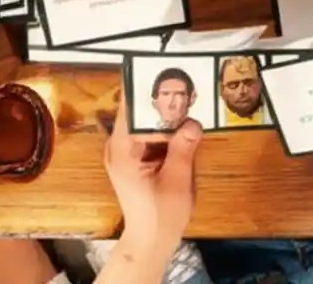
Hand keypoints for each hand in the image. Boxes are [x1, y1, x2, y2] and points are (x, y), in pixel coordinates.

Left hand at [104, 92, 201, 256]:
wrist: (151, 240)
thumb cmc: (161, 214)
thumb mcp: (177, 180)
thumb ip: (183, 148)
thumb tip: (194, 121)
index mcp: (122, 150)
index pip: (129, 108)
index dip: (145, 89)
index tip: (164, 73)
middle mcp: (118, 146)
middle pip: (138, 113)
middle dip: (163, 101)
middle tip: (187, 85)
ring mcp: (125, 152)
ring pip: (146, 123)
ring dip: (167, 116)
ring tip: (190, 99)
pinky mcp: (135, 158)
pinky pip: (150, 136)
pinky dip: (166, 131)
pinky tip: (186, 125)